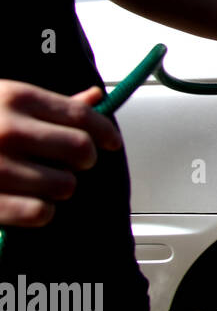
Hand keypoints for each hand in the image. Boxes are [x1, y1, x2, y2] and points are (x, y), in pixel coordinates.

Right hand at [0, 82, 122, 227]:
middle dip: (83, 160)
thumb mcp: (3, 98)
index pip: (82, 117)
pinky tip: (28, 201)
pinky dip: (40, 211)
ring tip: (41, 181)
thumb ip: (50, 103)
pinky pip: (40, 213)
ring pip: (65, 186)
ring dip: (60, 187)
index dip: (105, 132)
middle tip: (72, 163)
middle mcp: (8, 130)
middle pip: (81, 152)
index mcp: (16, 98)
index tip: (111, 142)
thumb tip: (95, 97)